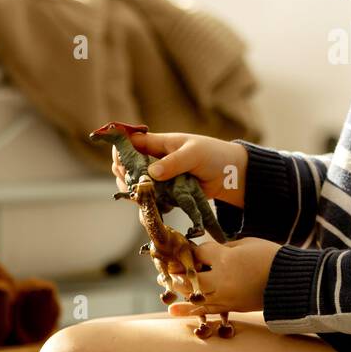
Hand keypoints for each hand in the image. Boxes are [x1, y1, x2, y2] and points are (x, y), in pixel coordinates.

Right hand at [110, 132, 247, 206]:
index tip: (121, 164)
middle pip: (126, 166)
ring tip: (140, 198)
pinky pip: (149, 200)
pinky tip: (147, 209)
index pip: (130, 142)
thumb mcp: (195, 154)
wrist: (230, 175)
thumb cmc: (213, 155)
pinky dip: (146, 205)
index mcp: (158, 144)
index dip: (120, 151)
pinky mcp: (165, 194)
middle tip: (132, 185)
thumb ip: (174, 162)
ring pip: (135, 185)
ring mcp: (158, 178)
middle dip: (123, 175)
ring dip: (133, 192)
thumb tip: (152, 172)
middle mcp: (154, 160)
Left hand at [162, 236, 279, 316]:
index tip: (189, 249)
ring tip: (170, 283)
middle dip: (179, 271)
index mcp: (226, 259)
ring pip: (194, 295)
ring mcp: (225, 296)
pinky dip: (187, 311)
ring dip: (180, 289)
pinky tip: (172, 311)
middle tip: (170, 267)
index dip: (192, 251)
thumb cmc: (271, 257)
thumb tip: (210, 252)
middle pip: (190, 277)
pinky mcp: (231, 307)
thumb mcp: (247, 243)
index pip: (199, 254)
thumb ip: (225, 247)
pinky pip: (205, 311)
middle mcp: (221, 280)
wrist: (290, 282)